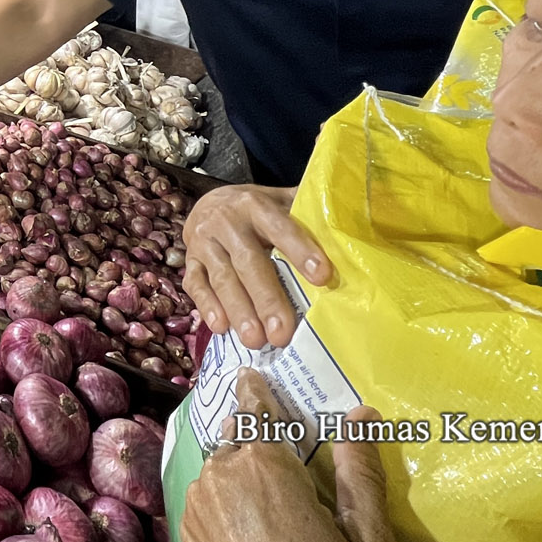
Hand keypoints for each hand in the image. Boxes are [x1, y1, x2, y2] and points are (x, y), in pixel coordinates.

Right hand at [182, 184, 328, 348]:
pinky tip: (221, 328)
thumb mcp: (281, 200)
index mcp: (255, 205)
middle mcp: (227, 221)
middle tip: (282, 333)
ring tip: (255, 341)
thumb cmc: (258, 211)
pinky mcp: (190, 260)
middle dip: (267, 298)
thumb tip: (351, 226)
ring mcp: (204, 242)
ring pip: (222, 278)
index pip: (280, 227)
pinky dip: (207, 305)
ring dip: (239, 310)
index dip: (300, 250)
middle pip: (249, 261)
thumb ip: (308, 211)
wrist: (211, 202)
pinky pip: (196, 284)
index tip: (322, 277)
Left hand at [182, 371, 396, 541]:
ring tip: (272, 503)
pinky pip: (207, 499)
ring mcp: (198, 505)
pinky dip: (225, 501)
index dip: (257, 390)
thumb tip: (362, 414)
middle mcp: (221, 475)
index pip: (254, 406)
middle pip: (237, 439)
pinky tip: (252, 524)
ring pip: (219, 470)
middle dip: (257, 444)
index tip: (254, 374)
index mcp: (264, 464)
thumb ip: (360, 470)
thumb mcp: (363, 534)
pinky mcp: (188, 533)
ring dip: (240, 475)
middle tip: (285, 463)